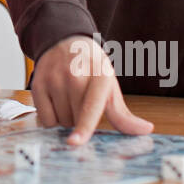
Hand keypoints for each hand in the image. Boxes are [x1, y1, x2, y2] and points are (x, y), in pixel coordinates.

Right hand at [32, 35, 153, 144]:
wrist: (65, 41)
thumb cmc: (91, 68)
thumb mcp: (109, 86)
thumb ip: (123, 113)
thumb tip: (146, 130)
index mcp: (99, 75)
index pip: (91, 106)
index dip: (84, 126)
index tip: (76, 142)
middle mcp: (74, 75)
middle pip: (75, 119)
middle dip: (80, 122)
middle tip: (82, 105)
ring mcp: (54, 78)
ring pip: (59, 121)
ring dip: (65, 120)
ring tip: (69, 101)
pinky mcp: (37, 83)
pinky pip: (44, 118)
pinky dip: (51, 118)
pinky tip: (56, 102)